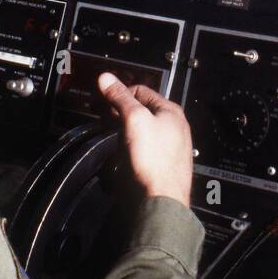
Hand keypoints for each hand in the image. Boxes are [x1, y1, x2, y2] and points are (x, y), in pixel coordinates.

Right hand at [97, 72, 192, 204]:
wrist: (160, 200)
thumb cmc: (153, 160)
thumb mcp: (134, 119)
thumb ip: (121, 97)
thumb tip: (107, 78)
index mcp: (171, 112)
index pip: (141, 91)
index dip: (120, 94)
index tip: (103, 102)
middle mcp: (174, 128)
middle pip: (142, 112)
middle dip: (121, 114)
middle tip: (104, 120)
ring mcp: (169, 147)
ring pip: (142, 132)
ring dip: (124, 133)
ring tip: (114, 140)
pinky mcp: (162, 165)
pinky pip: (143, 150)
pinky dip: (131, 150)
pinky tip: (124, 158)